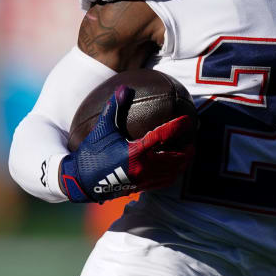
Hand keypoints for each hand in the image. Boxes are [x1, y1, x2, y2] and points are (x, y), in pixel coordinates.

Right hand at [59, 86, 194, 202]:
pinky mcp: (141, 187)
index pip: (163, 136)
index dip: (177, 127)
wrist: (82, 182)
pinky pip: (164, 182)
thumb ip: (114, 108)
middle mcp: (144, 167)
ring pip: (172, 172)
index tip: (187, 120)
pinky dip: (173, 174)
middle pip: (175, 158)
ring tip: (187, 154)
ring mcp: (144, 180)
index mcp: (136, 151)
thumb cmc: (91, 154)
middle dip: (187, 149)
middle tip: (193, 139)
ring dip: (182, 163)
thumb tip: (124, 88)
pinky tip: (173, 169)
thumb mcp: (102, 130)